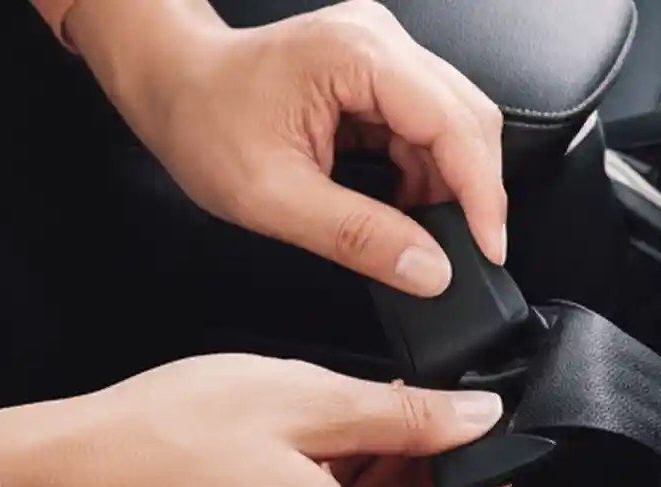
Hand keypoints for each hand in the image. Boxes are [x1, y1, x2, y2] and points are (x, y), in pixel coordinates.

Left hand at [66, 0, 507, 296]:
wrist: (171, 83)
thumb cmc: (202, 121)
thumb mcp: (274, 198)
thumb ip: (358, 237)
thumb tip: (430, 270)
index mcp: (358, 56)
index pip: (454, 125)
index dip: (482, 194)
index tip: (489, 250)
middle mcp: (381, 41)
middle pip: (468, 120)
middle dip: (473, 193)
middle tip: (465, 255)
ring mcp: (382, 53)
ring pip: (454, 126)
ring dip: (449, 187)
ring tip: (426, 237)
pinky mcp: (378, 74)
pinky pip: (427, 127)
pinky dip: (427, 175)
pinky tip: (407, 209)